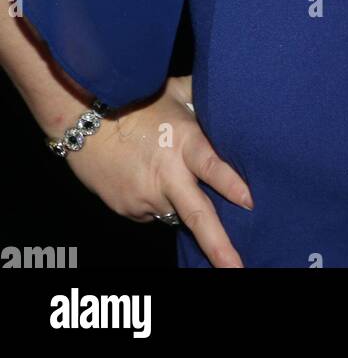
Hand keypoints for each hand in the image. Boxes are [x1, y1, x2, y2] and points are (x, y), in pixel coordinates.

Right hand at [63, 74, 252, 267]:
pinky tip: (146, 176)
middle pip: (198, 216)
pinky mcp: (129, 209)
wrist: (85, 124)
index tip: (250, 201)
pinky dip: (156, 200)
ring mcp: (146, 197)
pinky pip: (152, 212)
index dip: (231, 185)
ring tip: (165, 173)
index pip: (213, 168)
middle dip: (219, 247)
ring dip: (180, 202)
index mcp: (183, 143)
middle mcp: (167, 176)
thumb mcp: (173, 92)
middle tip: (236, 268)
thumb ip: (200, 98)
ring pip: (175, 212)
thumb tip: (228, 90)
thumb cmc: (135, 102)